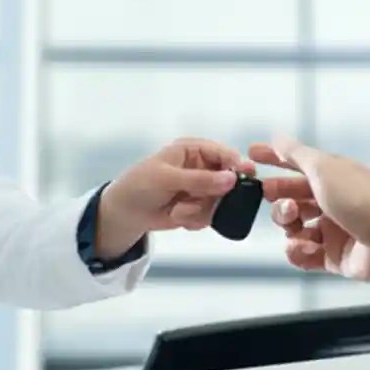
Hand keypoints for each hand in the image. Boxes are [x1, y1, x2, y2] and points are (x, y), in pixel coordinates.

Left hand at [97, 138, 255, 257]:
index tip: (244, 177)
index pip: (223, 153)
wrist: (126, 213)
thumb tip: (231, 179)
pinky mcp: (200, 208)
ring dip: (201, 209)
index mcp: (193, 150)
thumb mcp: (167, 178)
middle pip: (228, 180)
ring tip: (179, 210)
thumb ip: (199, 179)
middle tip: (204, 202)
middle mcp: (202, 168)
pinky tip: (179, 217)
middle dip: (217, 195)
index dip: (236, 165)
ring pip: (220, 201)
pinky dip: (195, 219)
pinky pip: (211, 215)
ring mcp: (202, 189)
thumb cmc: (140, 185)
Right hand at [248, 135, 369, 283]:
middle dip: (278, 198)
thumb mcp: (324, 169)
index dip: (274, 158)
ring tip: (295, 225)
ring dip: (289, 226)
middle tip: (267, 196)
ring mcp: (332, 230)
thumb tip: (277, 137)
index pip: (296, 164)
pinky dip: (299, 252)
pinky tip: (305, 248)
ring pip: (294, 228)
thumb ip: (297, 154)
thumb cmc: (361, 200)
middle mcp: (331, 201)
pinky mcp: (333, 256)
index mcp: (332, 176)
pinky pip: (304, 254)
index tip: (251, 155)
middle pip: (292, 198)